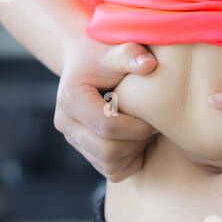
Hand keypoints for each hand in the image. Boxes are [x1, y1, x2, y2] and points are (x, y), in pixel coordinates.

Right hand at [54, 38, 158, 180]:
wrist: (86, 60)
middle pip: (108, 151)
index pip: (107, 126)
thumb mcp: (113, 50)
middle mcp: (65, 122)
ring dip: (134, 152)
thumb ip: (130, 54)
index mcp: (71, 99)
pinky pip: (111, 171)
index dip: (137, 126)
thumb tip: (148, 64)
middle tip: (154, 125)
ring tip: (145, 130)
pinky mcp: (83, 151)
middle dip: (137, 142)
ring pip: (109, 164)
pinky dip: (129, 160)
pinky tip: (137, 139)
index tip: (156, 116)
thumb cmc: (104, 53)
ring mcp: (72, 139)